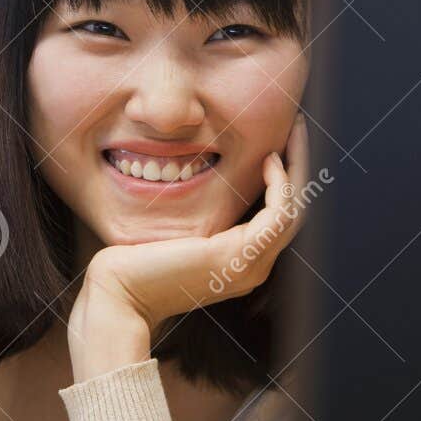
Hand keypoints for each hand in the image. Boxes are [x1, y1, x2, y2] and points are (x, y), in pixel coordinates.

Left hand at [68, 115, 310, 381]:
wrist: (120, 293)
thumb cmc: (135, 262)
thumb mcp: (176, 231)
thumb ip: (196, 213)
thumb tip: (194, 171)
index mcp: (241, 263)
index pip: (279, 216)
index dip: (285, 177)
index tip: (277, 140)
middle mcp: (253, 267)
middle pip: (295, 211)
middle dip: (299, 166)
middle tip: (298, 126)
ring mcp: (250, 265)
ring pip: (294, 210)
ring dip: (297, 167)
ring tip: (294, 132)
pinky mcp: (242, 256)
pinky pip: (279, 214)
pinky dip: (280, 184)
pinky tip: (269, 159)